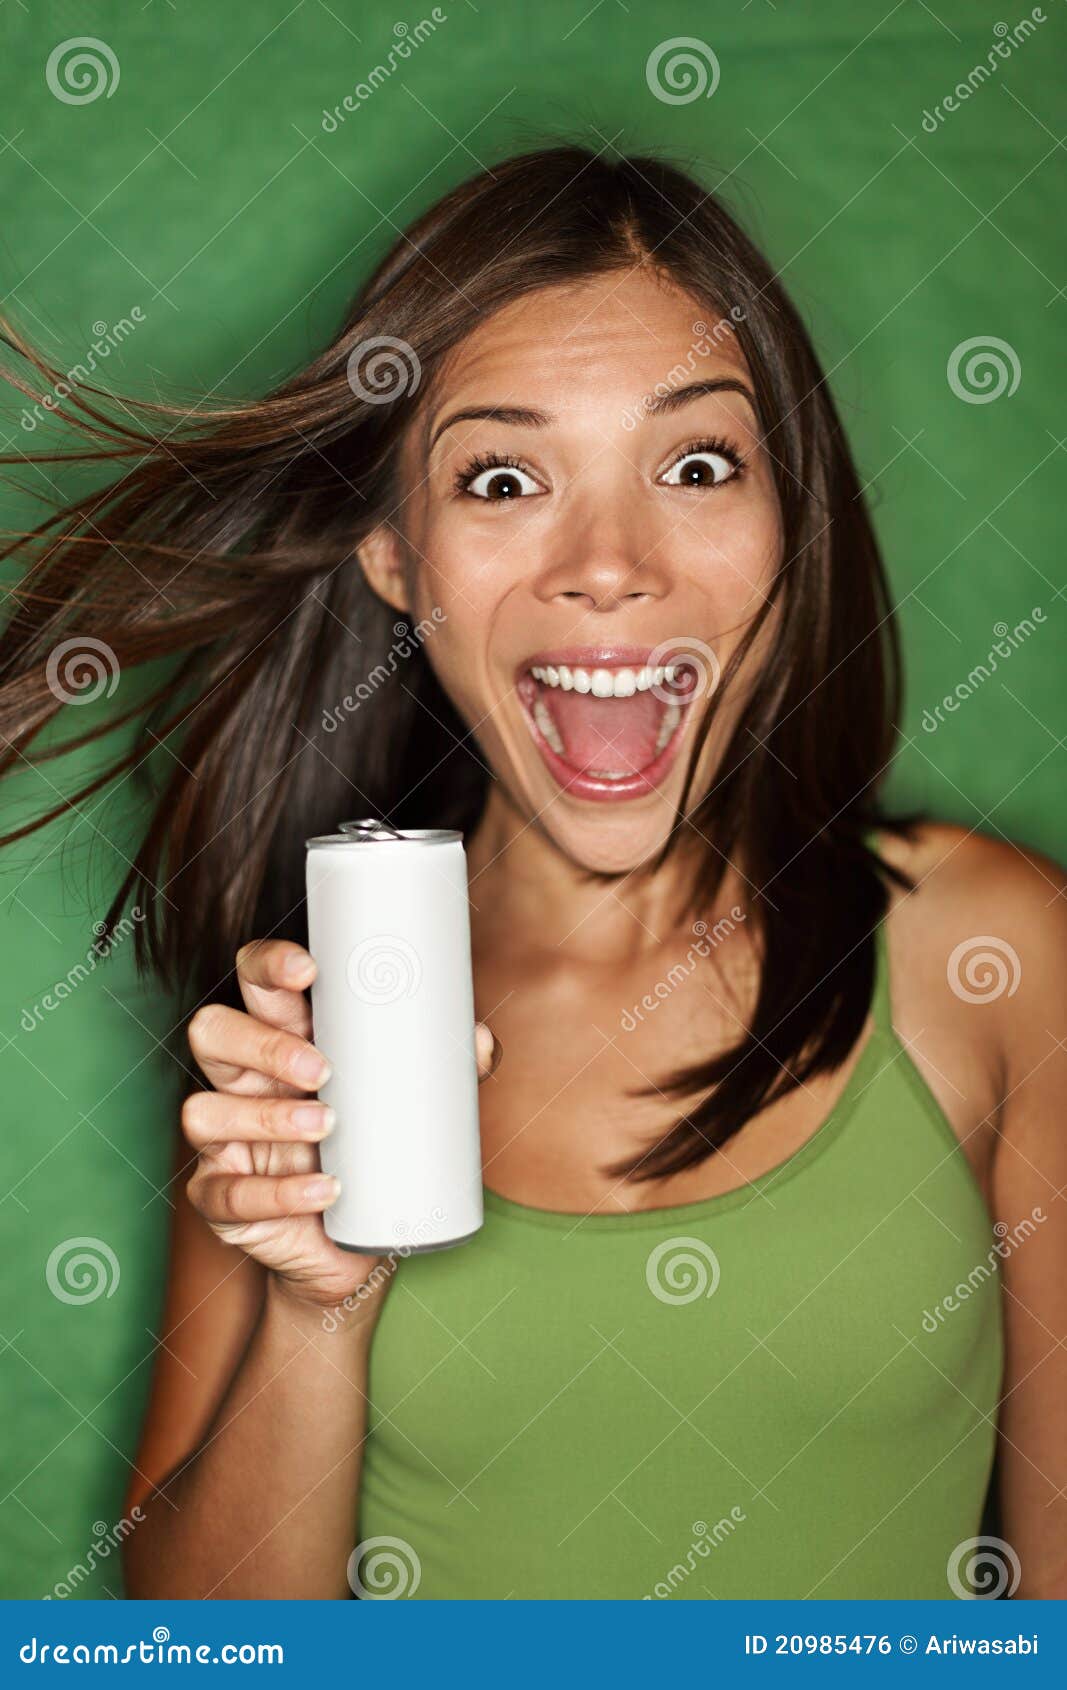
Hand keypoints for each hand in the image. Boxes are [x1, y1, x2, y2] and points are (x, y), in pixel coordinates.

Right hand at [183, 938, 495, 1314]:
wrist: (356, 1250)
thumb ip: (439, 1070)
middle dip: (262, 1043)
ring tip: (327, 1127)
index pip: (255, 985)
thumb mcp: (407, 1108)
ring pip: (205, 1110)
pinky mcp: (220, 1197)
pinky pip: (229, 1191)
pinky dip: (278, 1193)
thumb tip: (478, 1040)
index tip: (308, 970)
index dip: (268, 966)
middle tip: (322, 1068)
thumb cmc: (374, 1159)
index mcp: (282, 1042)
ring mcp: (225, 1141)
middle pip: (213, 1032)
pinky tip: (324, 1190)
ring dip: (266, 1117)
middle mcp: (243, 1083)